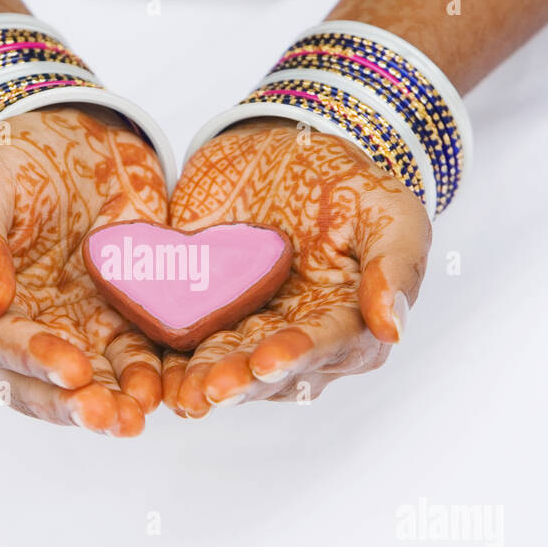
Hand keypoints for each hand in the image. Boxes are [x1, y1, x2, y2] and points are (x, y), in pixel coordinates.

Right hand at [0, 106, 167, 434]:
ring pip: (83, 388)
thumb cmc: (3, 164)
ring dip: (111, 407)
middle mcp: (7, 339)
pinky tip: (163, 391)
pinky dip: (143, 380)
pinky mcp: (105, 328)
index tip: (72, 369)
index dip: (34, 360)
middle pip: (36, 386)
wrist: (57, 145)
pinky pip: (125, 363)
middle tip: (110, 418)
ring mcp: (59, 338)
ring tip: (138, 418)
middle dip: (74, 406)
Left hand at [162, 119, 430, 416]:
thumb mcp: (388, 210)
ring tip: (182, 394)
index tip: (267, 360)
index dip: (295, 355)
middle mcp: (299, 342)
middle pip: (269, 369)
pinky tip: (152, 375)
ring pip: (226, 365)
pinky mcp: (205, 317)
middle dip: (240, 380)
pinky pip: (185, 344)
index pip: (324, 345)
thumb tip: (393, 330)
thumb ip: (395, 266)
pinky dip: (168, 361)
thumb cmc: (349, 184)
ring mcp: (249, 332)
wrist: (282, 152)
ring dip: (203, 381)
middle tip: (212, 390)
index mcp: (349, 325)